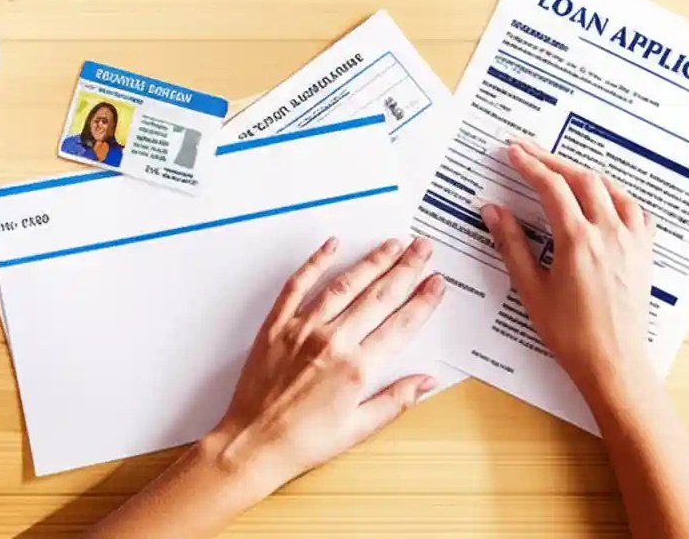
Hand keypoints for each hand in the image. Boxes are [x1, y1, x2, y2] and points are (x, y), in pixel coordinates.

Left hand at [203, 236, 443, 497]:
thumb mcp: (359, 429)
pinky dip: (316, 262)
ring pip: (345, 284)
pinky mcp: (277, 325)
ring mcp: (303, 329)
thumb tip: (426, 381)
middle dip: (405, 268)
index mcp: (357, 368)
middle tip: (422, 248)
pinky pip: (298, 285)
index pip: (401, 324)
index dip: (423, 300)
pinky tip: (332, 245)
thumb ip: (396, 400)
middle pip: (379, 296)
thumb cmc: (303, 442)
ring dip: (372, 261)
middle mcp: (333, 342)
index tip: (436, 282)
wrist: (252, 443)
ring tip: (392, 244)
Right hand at [480, 141, 654, 390]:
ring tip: (562, 170)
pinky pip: (634, 209)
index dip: (530, 165)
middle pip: (581, 179)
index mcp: (578, 240)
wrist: (613, 362)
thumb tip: (493, 211)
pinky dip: (616, 195)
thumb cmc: (570, 334)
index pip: (551, 187)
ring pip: (610, 188)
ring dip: (584, 173)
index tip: (513, 152)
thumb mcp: (532, 289)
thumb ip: (512, 245)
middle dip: (552, 161)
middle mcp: (609, 232)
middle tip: (529, 152)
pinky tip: (604, 198)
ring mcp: (632, 240)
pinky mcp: (644, 251)